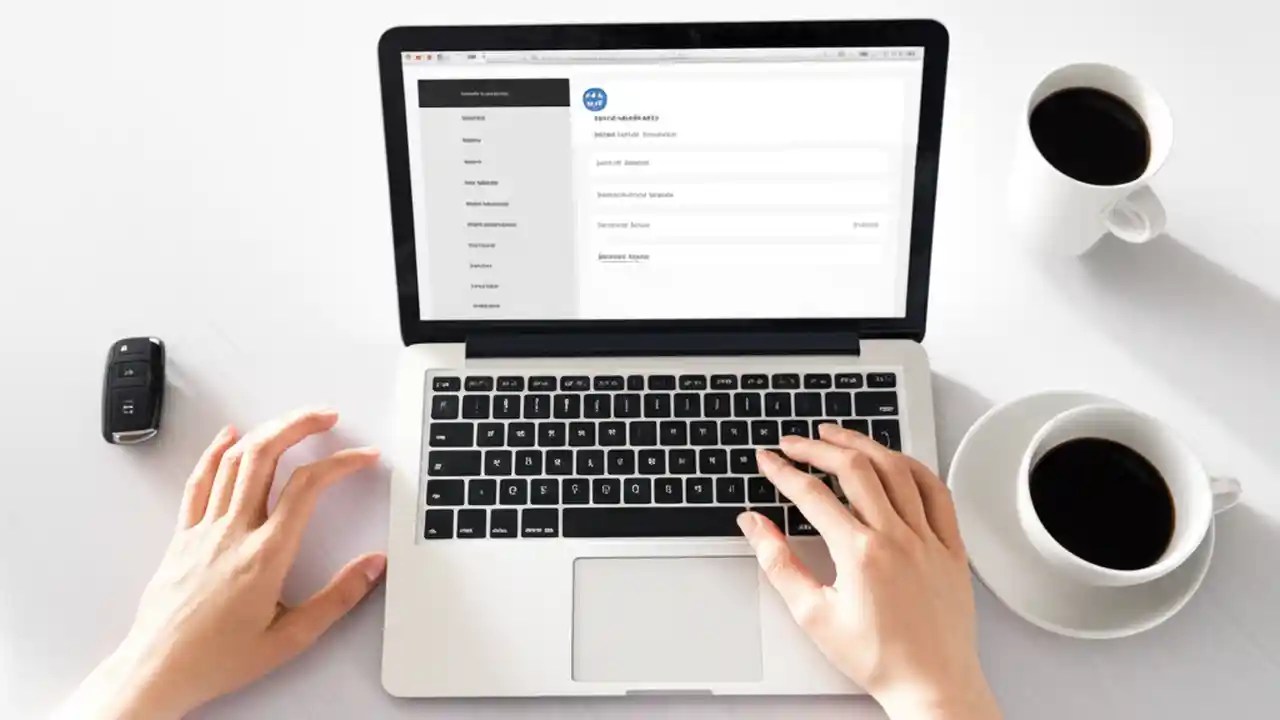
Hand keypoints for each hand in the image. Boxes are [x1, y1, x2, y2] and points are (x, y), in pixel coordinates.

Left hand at [60, 409, 383, 719]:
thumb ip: (338, 598)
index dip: (341, 463)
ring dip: (266, 430)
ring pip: (233, 461)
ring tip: (290, 420)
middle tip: (327, 417)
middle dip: (300, 425)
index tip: (363, 458)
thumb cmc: (217, 659)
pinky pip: (199, 481)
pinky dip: (215, 451)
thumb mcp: (291, 639)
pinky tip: (228, 437)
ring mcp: (203, 530)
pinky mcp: (182, 536)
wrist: (158, 670)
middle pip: (266, 455)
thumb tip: (372, 567)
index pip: (308, 488)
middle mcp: (233, 533)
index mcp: (265, 555)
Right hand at [738, 425, 998, 719]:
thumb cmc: (877, 658)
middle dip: (817, 447)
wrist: (931, 685)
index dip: (784, 471)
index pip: (812, 494)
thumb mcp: (812, 614)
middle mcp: (897, 537)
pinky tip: (894, 460)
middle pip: (854, 468)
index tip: (769, 461)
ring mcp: (928, 538)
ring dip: (863, 444)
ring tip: (838, 435)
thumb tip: (755, 526)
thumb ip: (778, 564)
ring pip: (896, 469)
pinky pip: (935, 491)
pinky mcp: (951, 546)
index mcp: (860, 553)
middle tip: (795, 442)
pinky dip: (912, 466)